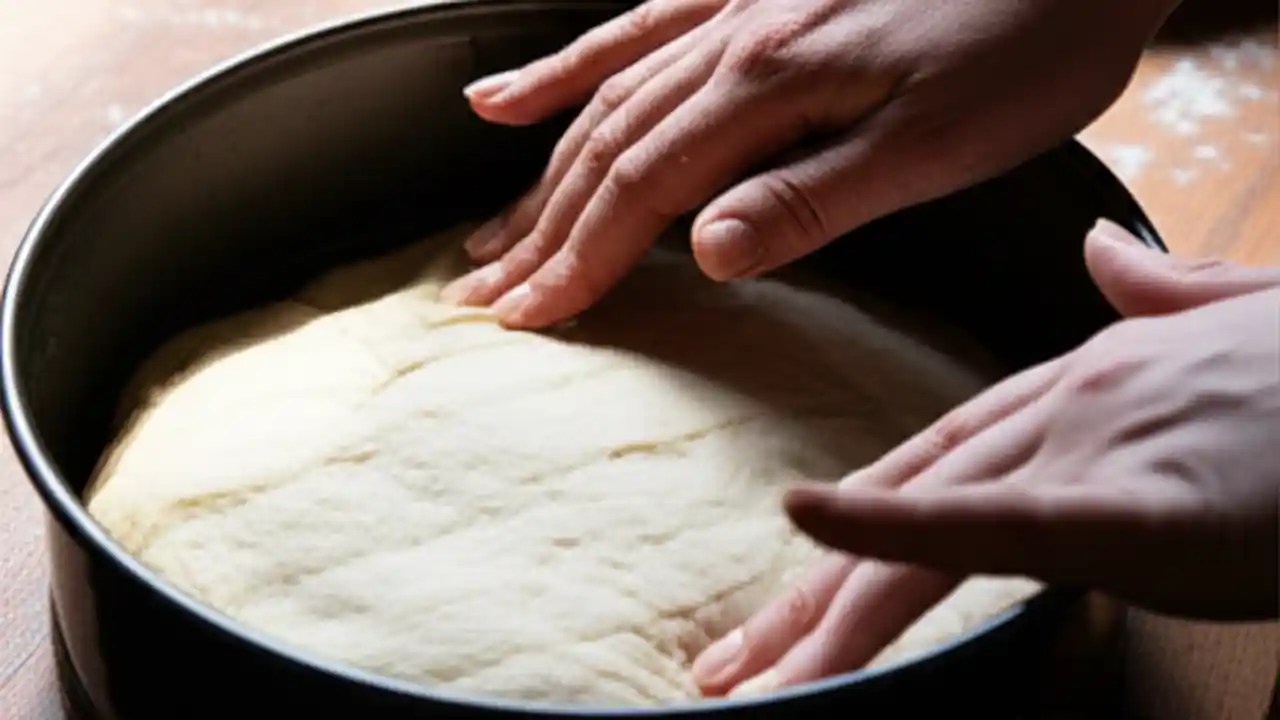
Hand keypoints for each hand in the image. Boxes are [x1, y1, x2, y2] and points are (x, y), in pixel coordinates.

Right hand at [442, 0, 1178, 327]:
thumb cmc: (1027, 45)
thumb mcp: (937, 143)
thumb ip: (814, 197)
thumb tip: (708, 254)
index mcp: (771, 85)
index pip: (643, 187)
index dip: (581, 256)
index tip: (528, 314)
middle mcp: (731, 37)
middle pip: (607, 145)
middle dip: (544, 228)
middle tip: (488, 291)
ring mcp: (733, 5)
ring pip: (607, 95)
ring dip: (541, 168)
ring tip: (488, 228)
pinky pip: (633, 26)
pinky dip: (568, 66)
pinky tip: (511, 96)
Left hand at [689, 219, 1279, 696]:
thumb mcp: (1237, 328)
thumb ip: (1158, 300)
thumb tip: (1104, 261)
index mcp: (1079, 385)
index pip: (928, 459)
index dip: (848, 519)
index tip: (785, 573)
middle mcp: (1063, 408)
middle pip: (899, 505)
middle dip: (809, 595)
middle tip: (731, 665)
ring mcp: (1092, 445)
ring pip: (919, 528)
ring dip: (823, 609)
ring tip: (745, 675)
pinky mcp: (1135, 500)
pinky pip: (990, 515)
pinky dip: (892, 517)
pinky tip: (812, 523)